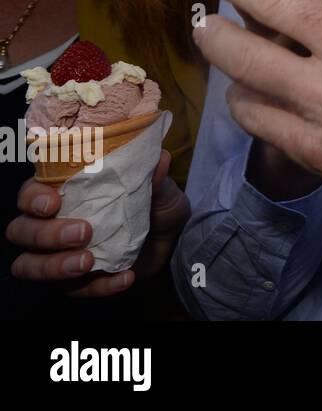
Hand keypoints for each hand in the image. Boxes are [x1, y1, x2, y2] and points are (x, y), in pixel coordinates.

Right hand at [6, 150, 189, 295]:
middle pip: (20, 231)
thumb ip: (156, 177)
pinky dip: (97, 286)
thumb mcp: (161, 189)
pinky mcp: (74, 280)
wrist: (171, 239)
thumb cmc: (154, 204)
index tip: (52, 202)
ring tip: (88, 262)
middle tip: (83, 232)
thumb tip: (159, 160)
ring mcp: (57, 254)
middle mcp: (51, 223)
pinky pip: (73, 289)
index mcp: (63, 192)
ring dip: (54, 266)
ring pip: (29, 265)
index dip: (32, 198)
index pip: (29, 193)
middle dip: (45, 234)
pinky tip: (123, 277)